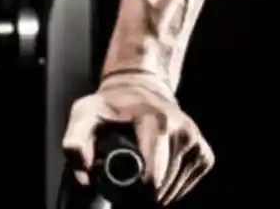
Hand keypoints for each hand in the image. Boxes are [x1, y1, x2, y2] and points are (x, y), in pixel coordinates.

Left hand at [62, 72, 214, 205]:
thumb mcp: (85, 114)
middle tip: (125, 179)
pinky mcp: (204, 153)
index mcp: (156, 122)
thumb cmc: (111, 104)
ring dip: (157, 191)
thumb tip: (84, 178)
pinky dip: (171, 187)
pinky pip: (186, 185)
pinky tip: (156, 172)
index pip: (151, 179)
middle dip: (142, 193)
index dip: (132, 193)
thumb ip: (75, 142)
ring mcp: (196, 143)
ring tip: (139, 174)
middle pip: (162, 188)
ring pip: (175, 190)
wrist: (140, 87)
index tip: (119, 188)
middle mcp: (182, 131)